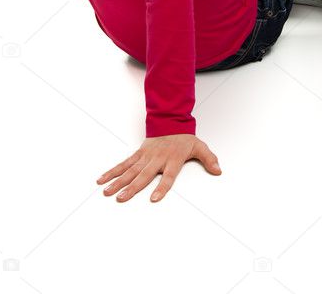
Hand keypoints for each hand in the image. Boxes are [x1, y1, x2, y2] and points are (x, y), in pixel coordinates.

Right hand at [97, 134, 220, 202]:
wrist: (171, 120)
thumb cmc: (184, 138)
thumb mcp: (199, 147)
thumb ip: (209, 159)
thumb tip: (219, 171)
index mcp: (173, 159)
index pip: (168, 176)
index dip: (161, 187)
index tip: (154, 199)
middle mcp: (157, 159)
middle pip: (143, 175)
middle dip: (132, 188)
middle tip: (121, 199)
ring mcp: (146, 156)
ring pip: (130, 171)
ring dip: (118, 181)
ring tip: (107, 193)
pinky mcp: (138, 154)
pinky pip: (124, 163)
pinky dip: (113, 171)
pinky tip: (102, 180)